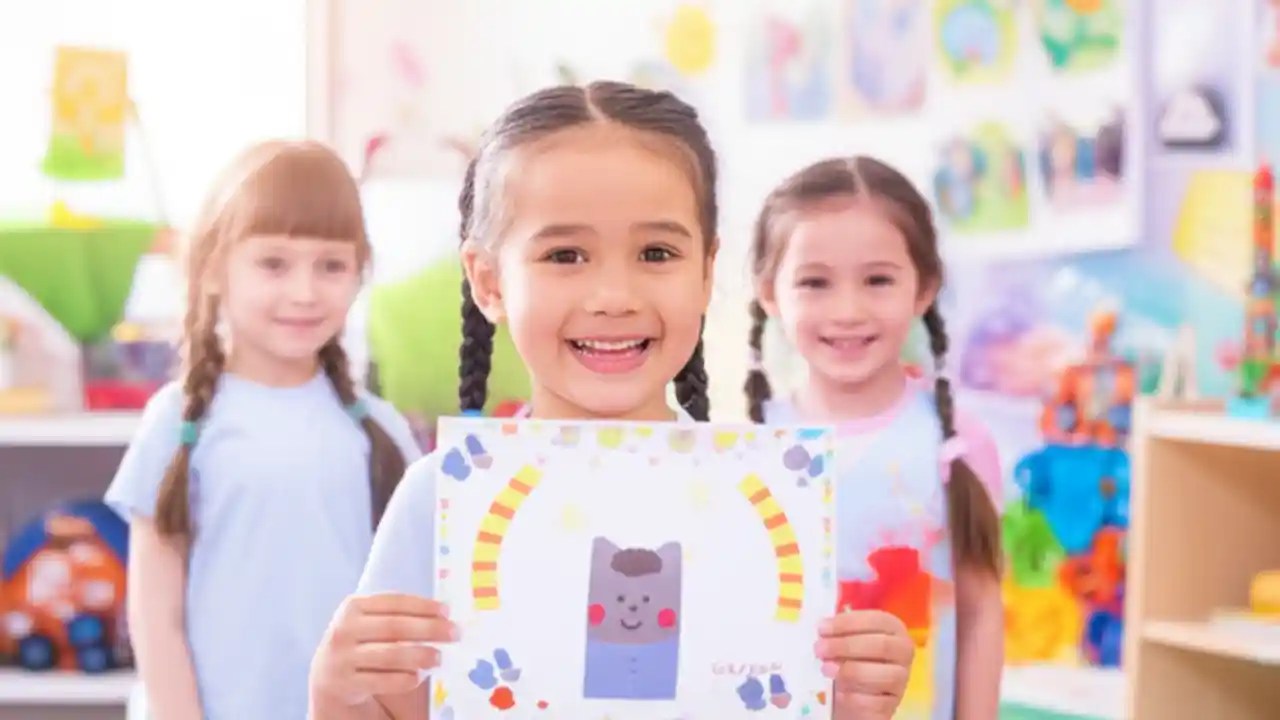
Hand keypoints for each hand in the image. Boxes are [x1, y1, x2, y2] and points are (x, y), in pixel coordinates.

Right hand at [310, 593, 457, 706]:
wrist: (329, 676)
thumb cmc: (361, 643)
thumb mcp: (370, 623)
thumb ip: (398, 616)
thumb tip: (442, 616)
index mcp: (353, 606)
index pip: (393, 601)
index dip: (422, 605)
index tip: (447, 611)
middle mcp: (344, 630)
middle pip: (394, 627)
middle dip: (429, 629)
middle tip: (454, 633)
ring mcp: (341, 658)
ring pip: (389, 655)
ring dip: (420, 655)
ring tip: (439, 657)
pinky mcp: (344, 684)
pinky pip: (382, 681)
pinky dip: (404, 678)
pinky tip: (418, 676)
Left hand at [815, 610, 913, 718]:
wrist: (852, 692)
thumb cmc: (848, 658)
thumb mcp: (844, 641)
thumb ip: (837, 633)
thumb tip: (822, 631)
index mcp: (893, 628)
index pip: (876, 620)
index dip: (848, 623)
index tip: (822, 628)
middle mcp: (903, 652)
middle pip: (881, 646)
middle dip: (846, 646)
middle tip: (819, 649)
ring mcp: (901, 680)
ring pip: (882, 675)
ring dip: (849, 671)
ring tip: (826, 669)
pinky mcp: (891, 704)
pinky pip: (873, 701)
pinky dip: (852, 696)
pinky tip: (837, 692)